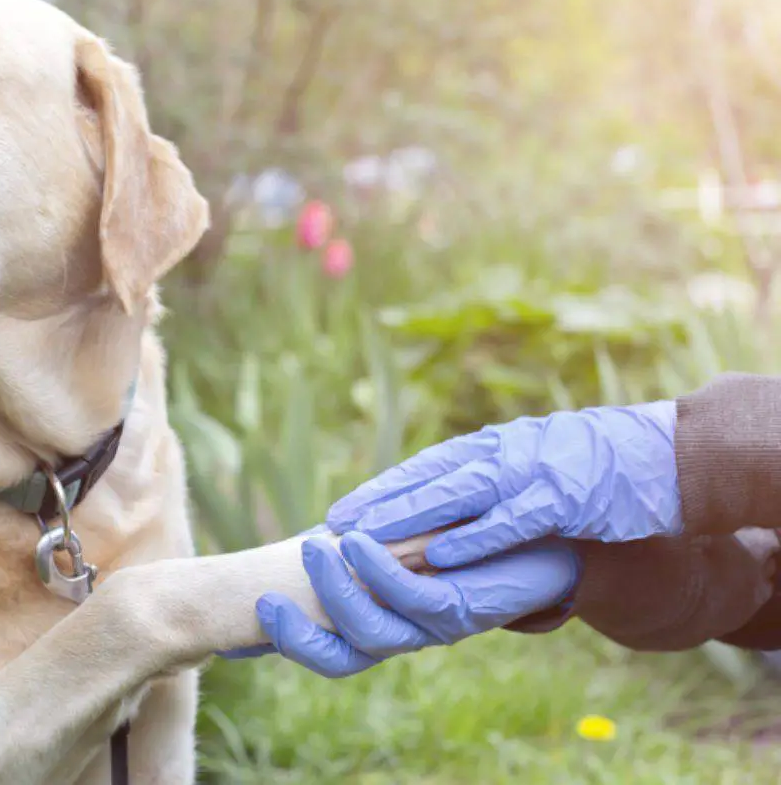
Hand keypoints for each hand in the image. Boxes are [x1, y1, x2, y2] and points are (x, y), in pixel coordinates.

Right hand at [244, 533, 578, 677]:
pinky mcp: (462, 608)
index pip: (320, 646)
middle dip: (296, 638)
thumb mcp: (398, 536)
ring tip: (317, 550)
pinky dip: (378, 573)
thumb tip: (291, 546)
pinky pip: (410, 602)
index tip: (230, 641)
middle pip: (338, 659)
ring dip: (336, 595)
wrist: (543, 532)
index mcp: (377, 618)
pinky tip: (357, 538)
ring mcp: (429, 626)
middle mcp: (399, 633)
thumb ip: (354, 543)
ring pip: (369, 636)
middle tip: (265, 603)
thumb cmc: (463, 530)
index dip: (278, 644)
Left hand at [326, 401, 680, 568]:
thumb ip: (491, 480)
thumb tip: (446, 514)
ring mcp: (532, 473)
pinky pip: (509, 520)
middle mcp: (505, 453)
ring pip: (457, 493)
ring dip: (408, 516)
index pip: (427, 467)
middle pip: (429, 477)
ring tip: (365, 538)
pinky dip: (473, 536)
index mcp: (496, 447)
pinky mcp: (563, 498)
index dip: (382, 489)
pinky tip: (438, 555)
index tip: (341, 513)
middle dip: (379, 502)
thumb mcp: (534, 461)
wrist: (669, 454)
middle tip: (333, 526)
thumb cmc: (597, 464)